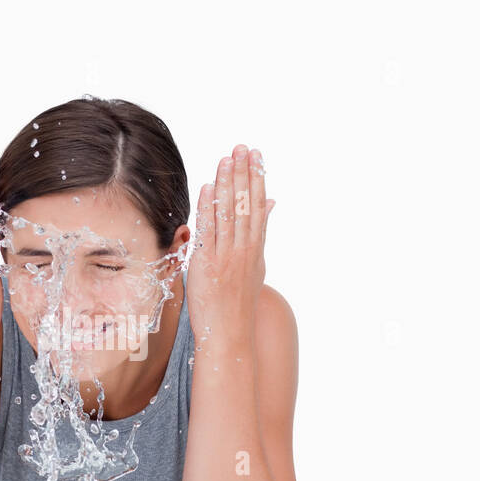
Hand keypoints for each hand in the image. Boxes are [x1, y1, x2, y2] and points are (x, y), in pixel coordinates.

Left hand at [186, 143, 275, 345]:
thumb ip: (260, 233)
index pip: (258, 206)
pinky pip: (209, 230)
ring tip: (228, 158)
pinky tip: (208, 187)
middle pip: (246, 205)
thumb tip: (271, 203)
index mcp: (255, 248)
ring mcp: (227, 255)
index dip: (257, 179)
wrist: (229, 333)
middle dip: (244, 174)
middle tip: (243, 147)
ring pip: (230, 213)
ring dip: (228, 184)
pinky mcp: (207, 264)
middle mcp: (244, 249)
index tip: (256, 156)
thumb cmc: (237, 301)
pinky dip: (209, 208)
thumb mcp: (256, 264)